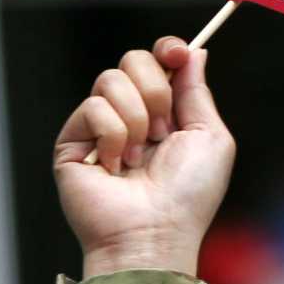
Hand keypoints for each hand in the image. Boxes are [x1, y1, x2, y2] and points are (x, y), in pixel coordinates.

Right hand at [52, 36, 235, 277]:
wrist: (154, 234)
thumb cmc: (188, 197)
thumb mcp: (210, 138)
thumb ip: (197, 92)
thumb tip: (194, 52)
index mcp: (164, 115)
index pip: (157, 62)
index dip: (166, 50)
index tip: (176, 54)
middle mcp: (131, 117)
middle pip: (132, 60)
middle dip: (154, 90)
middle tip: (161, 130)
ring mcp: (99, 128)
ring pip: (110, 80)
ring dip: (135, 120)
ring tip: (138, 158)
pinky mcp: (72, 141)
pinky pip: (93, 107)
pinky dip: (112, 137)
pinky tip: (115, 168)